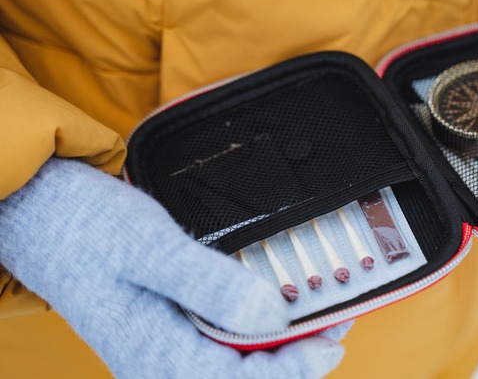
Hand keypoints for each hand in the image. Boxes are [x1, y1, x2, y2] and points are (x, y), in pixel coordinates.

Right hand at [0, 158, 344, 377]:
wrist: (42, 213)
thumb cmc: (85, 229)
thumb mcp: (150, 248)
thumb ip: (211, 285)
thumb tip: (271, 315)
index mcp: (158, 357)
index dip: (297, 368)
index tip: (331, 339)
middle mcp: (163, 364)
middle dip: (297, 358)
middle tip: (335, 320)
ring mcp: (165, 350)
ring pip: (238, 365)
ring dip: (281, 346)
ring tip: (316, 314)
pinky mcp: (169, 332)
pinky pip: (222, 345)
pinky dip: (256, 331)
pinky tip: (274, 308)